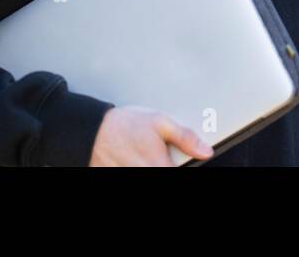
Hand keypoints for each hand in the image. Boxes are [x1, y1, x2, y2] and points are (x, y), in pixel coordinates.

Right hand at [89, 106, 214, 165]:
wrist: (92, 132)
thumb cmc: (124, 125)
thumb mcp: (160, 122)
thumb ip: (185, 138)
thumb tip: (206, 151)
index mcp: (160, 166)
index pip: (180, 172)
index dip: (186, 166)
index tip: (179, 160)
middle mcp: (146, 175)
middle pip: (166, 173)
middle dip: (166, 164)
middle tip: (158, 155)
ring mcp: (132, 177)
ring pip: (152, 176)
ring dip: (154, 166)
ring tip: (146, 155)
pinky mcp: (119, 177)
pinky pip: (136, 175)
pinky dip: (139, 166)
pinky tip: (137, 159)